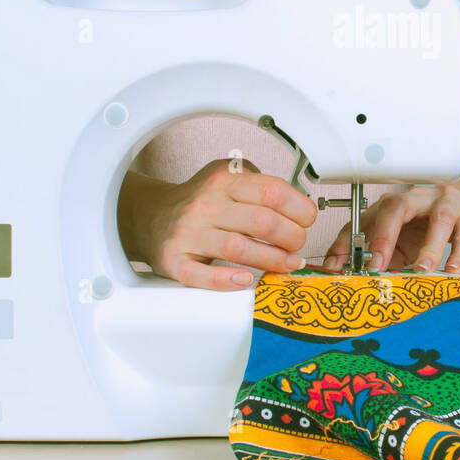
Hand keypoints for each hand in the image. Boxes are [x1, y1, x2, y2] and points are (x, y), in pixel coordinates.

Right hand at [145, 159, 315, 289]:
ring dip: (272, 260)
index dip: (299, 208)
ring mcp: (189, 234)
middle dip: (292, 237)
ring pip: (238, 248)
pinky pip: (202, 275)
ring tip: (287, 264)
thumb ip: (262, 186)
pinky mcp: (176, 261)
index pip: (272, 191)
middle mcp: (205, 205)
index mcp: (224, 181)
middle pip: (261, 221)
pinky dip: (228, 281)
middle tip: (298, 245)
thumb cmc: (202, 202)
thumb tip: (302, 206)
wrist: (153, 217)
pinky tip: (247, 280)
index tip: (307, 219)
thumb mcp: (230, 178)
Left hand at [322, 180, 459, 274]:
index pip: (363, 218)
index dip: (348, 242)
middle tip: (379, 266)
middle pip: (396, 207)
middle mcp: (417, 197)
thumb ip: (375, 256)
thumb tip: (342, 275)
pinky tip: (455, 271)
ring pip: (438, 219)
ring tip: (423, 270)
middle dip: (384, 236)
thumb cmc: (430, 224)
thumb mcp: (399, 239)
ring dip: (429, 247)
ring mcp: (446, 202)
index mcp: (393, 205)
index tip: (339, 268)